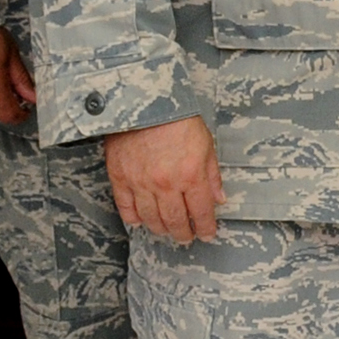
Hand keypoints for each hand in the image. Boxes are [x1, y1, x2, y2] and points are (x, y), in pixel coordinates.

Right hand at [106, 115, 222, 244]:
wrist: (145, 102)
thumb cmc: (177, 119)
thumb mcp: (206, 144)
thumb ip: (212, 175)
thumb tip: (219, 198)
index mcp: (191, 175)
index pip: (201, 211)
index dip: (205, 227)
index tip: (206, 233)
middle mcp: (166, 183)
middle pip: (175, 221)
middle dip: (183, 233)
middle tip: (186, 237)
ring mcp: (141, 182)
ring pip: (151, 218)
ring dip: (160, 229)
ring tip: (166, 230)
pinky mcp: (120, 177)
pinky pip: (126, 206)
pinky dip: (133, 218)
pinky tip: (140, 221)